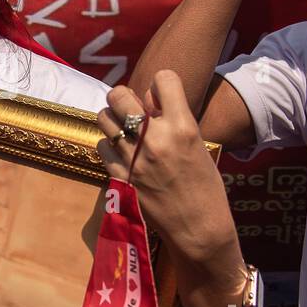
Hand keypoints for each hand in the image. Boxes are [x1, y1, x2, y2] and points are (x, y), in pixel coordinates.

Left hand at [97, 72, 246, 306]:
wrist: (199, 228)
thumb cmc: (205, 187)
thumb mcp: (197, 145)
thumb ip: (173, 119)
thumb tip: (147, 96)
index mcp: (183, 126)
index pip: (163, 78)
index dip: (161, 84)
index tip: (159, 97)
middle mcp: (156, 138)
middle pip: (120, 94)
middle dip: (123, 98)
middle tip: (129, 109)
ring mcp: (134, 158)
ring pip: (103, 118)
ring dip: (111, 120)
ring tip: (123, 131)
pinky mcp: (120, 176)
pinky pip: (101, 146)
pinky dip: (108, 147)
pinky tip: (120, 154)